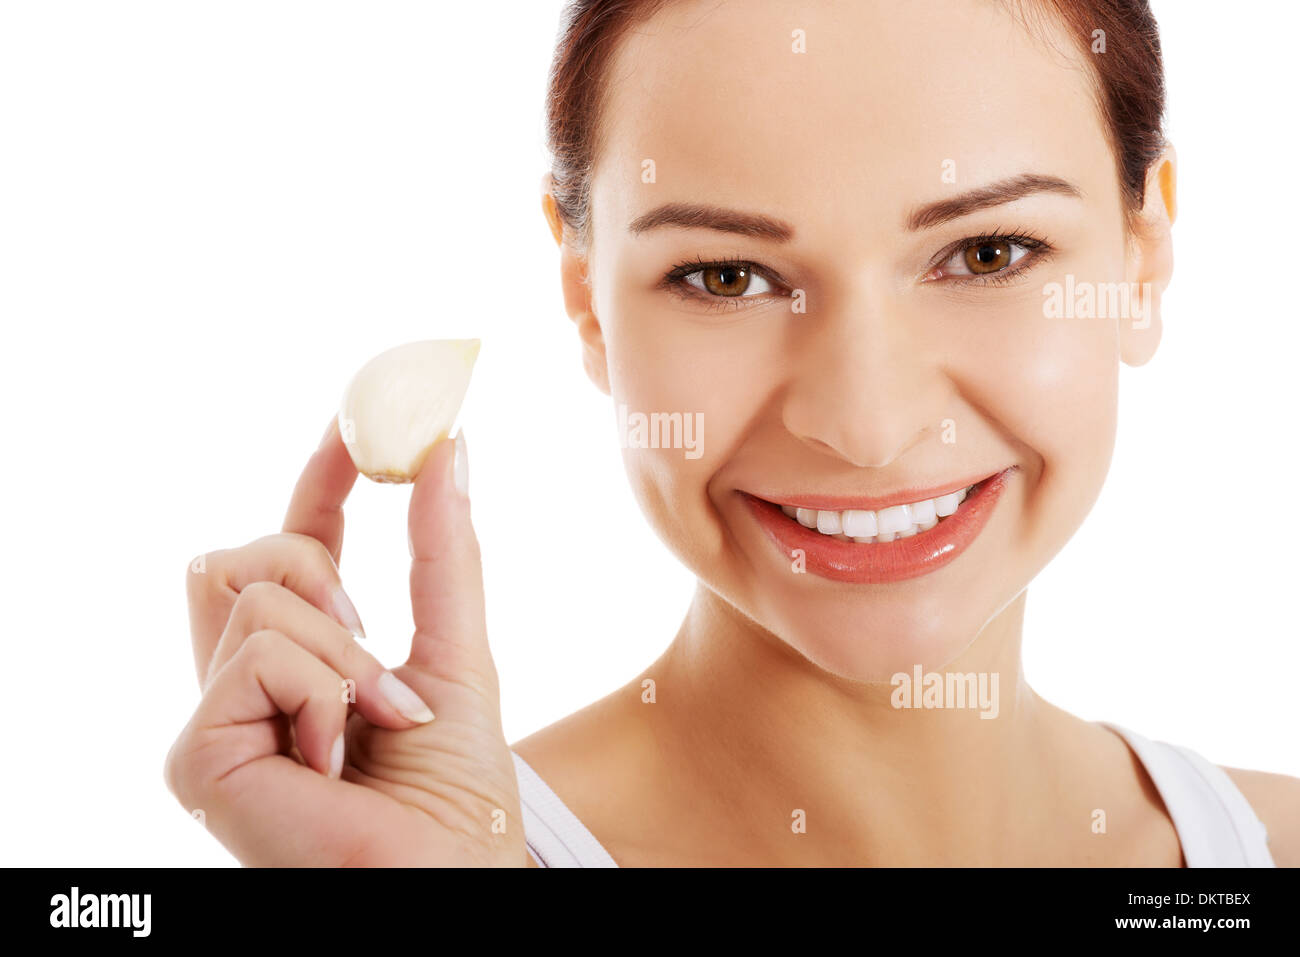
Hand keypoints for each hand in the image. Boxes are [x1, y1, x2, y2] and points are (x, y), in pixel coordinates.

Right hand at [166, 421, 526, 865]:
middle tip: (374, 632)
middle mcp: (248, 689)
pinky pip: (258, 651)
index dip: (318, 478)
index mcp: (306, 666)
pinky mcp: (195, 754)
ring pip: (254, 591)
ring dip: (343, 649)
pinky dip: (325, 689)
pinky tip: (336, 756)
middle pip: (243, 553)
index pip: (293, 548)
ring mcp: (216, 720)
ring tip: (376, 721)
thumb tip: (450, 445)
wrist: (449, 881)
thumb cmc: (456, 798)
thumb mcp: (456, 653)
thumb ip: (445, 553)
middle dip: (319, 566)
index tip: (356, 419)